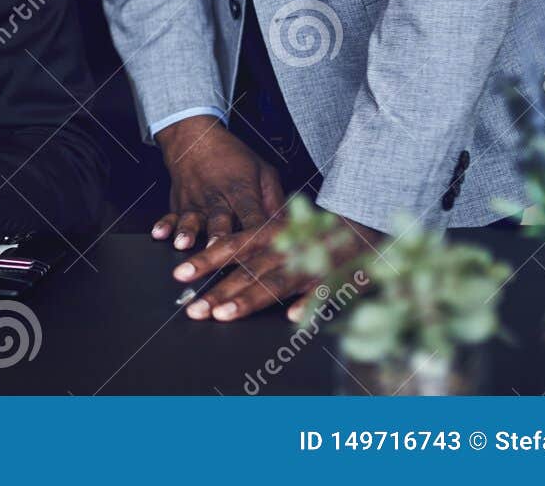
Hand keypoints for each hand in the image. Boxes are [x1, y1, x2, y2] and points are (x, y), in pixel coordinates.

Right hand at [152, 115, 283, 249]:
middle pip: (220, 220)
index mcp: (241, 189)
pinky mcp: (179, 204)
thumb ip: (275, 201)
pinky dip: (164, 224)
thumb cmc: (231, 156)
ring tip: (184, 244)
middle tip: (218, 251)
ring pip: (193, 220)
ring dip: (188, 232)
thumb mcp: (263, 171)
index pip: (252, 214)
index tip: (261, 248)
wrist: (194, 138)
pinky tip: (159, 233)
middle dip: (219, 236)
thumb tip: (287, 227)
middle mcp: (217, 197)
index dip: (257, 232)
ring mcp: (196, 201)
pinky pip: (170, 215)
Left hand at [171, 211, 380, 322]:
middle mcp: (286, 248)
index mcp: (271, 234)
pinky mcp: (338, 280)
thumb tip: (214, 256)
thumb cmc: (313, 231)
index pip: (232, 246)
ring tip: (225, 314)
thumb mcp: (280, 230)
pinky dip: (308, 304)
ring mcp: (311, 264)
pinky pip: (323, 294)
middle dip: (218, 291)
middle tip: (194, 309)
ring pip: (276, 283)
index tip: (180, 275)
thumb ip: (252, 244)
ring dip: (250, 299)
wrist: (364, 226)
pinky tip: (292, 317)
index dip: (205, 260)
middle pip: (247, 272)